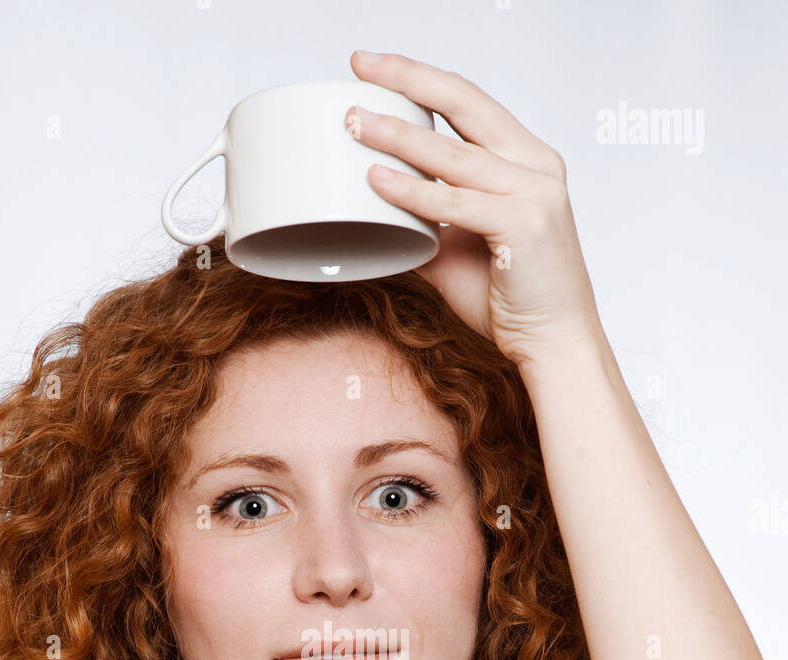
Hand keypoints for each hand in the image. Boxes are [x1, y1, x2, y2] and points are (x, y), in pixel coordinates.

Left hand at [345, 49, 604, 369]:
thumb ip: (424, 224)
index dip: (420, 79)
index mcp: (527, 161)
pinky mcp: (525, 224)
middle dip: (407, 78)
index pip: (469, 102)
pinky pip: (456, 202)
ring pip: (454, 153)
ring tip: (355, 125)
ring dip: (398, 135)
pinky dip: (414, 191)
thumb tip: (372, 215)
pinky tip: (379, 180)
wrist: (554, 342)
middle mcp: (536, 165)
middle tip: (360, 67)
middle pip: (464, 103)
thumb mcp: (457, 252)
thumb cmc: (513, 300)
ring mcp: (534, 192)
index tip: (374, 67)